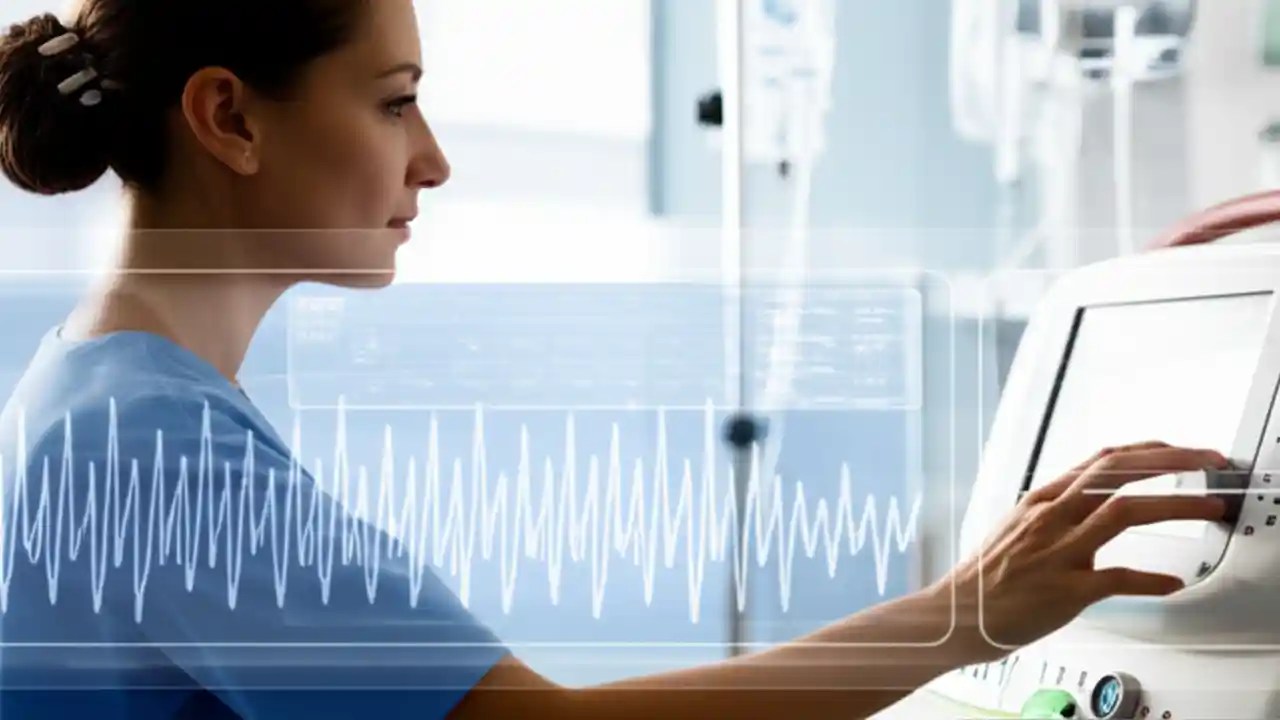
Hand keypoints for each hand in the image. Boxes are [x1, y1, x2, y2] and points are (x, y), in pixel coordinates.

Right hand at [935, 441, 1229, 659]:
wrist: (958, 614)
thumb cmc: (988, 577)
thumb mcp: (1019, 528)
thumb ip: (1058, 514)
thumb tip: (1093, 510)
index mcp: (1042, 499)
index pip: (1103, 460)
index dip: (1149, 450)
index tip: (1183, 450)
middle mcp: (1051, 517)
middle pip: (1118, 473)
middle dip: (1172, 461)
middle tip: (1210, 461)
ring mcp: (1058, 551)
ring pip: (1123, 512)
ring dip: (1175, 506)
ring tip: (1209, 508)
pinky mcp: (1065, 589)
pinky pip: (1116, 578)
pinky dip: (1149, 580)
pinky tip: (1171, 583)